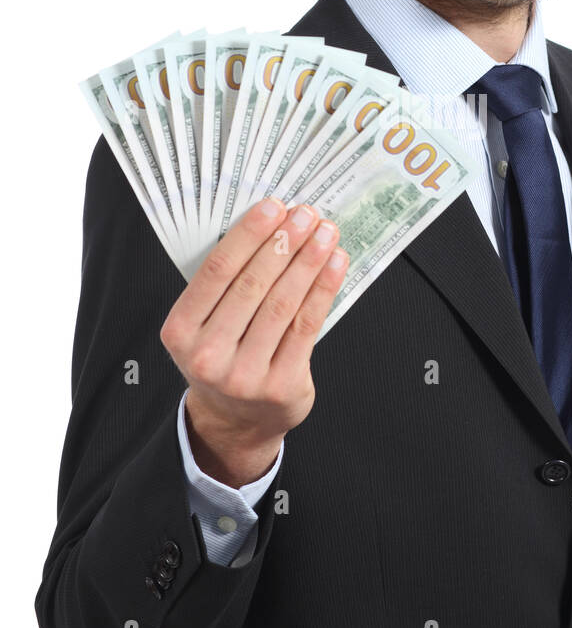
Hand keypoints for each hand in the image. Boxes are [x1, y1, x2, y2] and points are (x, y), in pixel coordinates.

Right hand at [160, 197, 347, 485]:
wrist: (235, 421)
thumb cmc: (224, 356)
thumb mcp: (204, 325)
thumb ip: (225, 284)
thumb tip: (270, 224)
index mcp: (180, 332)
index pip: (217, 271)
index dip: (248, 234)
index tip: (273, 206)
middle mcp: (208, 355)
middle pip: (252, 285)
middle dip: (284, 242)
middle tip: (305, 214)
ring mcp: (245, 374)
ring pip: (283, 303)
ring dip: (308, 261)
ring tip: (325, 233)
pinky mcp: (281, 384)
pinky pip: (307, 326)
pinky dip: (323, 289)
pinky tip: (335, 265)